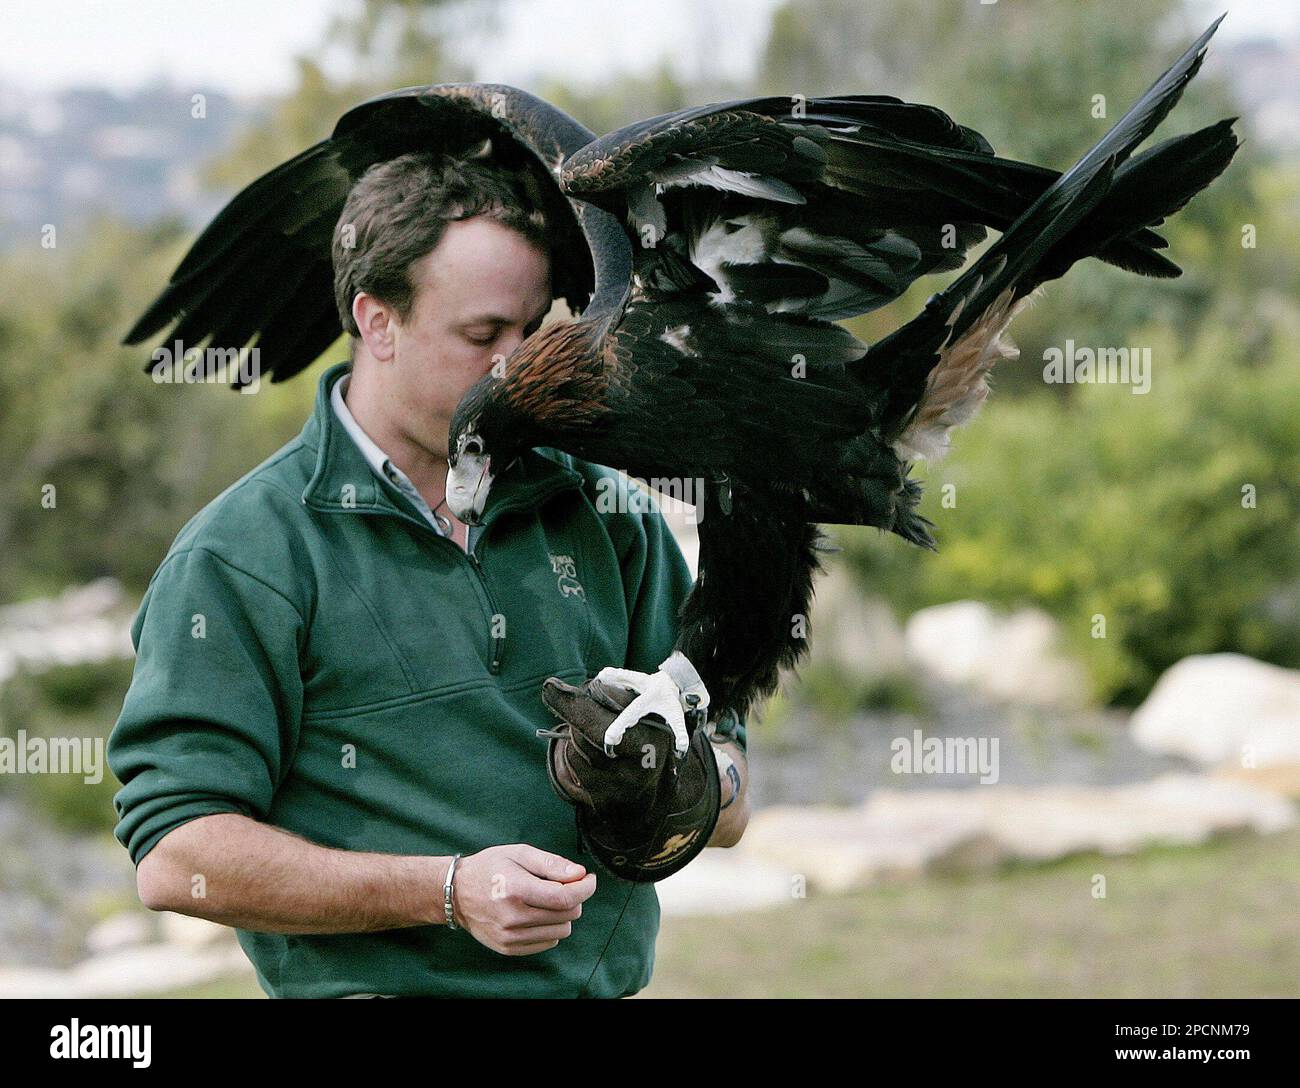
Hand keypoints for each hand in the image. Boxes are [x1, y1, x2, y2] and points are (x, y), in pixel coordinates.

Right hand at [450, 844, 595, 955]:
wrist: (456, 894)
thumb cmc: (490, 868)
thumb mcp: (519, 853)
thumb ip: (551, 863)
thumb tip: (579, 874)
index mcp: (516, 889)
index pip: (564, 897)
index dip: (585, 888)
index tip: (588, 878)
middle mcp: (512, 917)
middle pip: (567, 914)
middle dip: (573, 897)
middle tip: (563, 884)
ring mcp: (510, 937)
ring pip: (561, 931)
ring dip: (562, 914)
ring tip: (546, 899)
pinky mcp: (508, 948)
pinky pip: (548, 943)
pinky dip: (550, 928)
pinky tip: (537, 913)